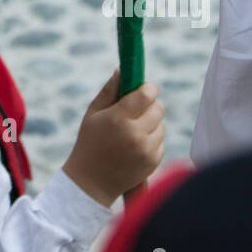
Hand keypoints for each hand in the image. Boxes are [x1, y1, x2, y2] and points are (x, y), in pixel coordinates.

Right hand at [63, 70, 164, 207]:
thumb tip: (123, 69)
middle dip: (150, 105)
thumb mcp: (93, 113)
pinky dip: (153, 139)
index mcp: (118, 118)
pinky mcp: (153, 162)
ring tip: (133, 130)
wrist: (91, 182)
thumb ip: (110, 90)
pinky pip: (161, 141)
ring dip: (152, 123)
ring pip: (161, 124)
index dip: (147, 88)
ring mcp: (146, 150)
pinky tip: (136, 145)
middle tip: (136, 110)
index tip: (143, 89)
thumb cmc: (89, 142)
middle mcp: (135, 134)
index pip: (146, 94)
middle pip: (158, 107)